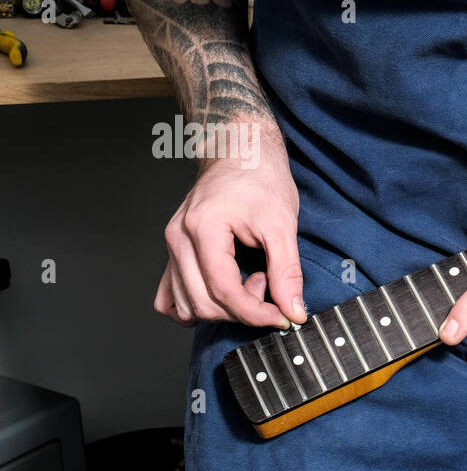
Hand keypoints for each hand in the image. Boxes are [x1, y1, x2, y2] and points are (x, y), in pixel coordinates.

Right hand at [155, 118, 305, 328]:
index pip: (224, 291)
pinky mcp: (173, 253)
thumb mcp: (283, 225)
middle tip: (269, 284)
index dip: (256, 313)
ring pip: (187, 305)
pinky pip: (170, 298)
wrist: (241, 154)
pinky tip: (224, 293)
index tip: (282, 317)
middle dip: (243, 309)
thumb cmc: (261, 181)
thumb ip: (287, 271)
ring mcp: (171, 246)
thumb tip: (292, 311)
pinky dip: (196, 306)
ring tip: (250, 280)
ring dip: (223, 308)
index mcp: (202, 228)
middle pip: (204, 303)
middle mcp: (178, 238)